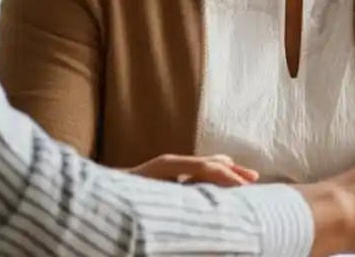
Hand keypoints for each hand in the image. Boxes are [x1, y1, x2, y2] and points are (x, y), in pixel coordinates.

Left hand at [128, 153, 258, 186]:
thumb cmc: (125, 194)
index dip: (229, 176)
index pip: (209, 167)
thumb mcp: (154, 189)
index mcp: (171, 164)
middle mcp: (173, 162)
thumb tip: (202, 187)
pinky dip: (215, 174)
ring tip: (243, 179)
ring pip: (207, 164)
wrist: (100, 191)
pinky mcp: (168, 174)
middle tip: (254, 180)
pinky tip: (221, 184)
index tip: (246, 187)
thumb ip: (179, 188)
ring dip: (227, 170)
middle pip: (212, 161)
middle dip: (234, 170)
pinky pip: (198, 171)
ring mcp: (171, 167)